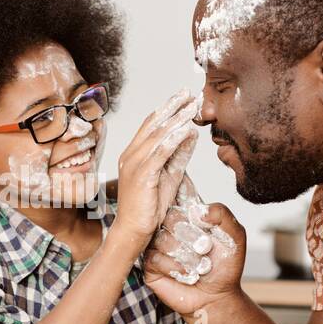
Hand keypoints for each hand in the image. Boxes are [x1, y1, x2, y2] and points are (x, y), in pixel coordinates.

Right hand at [111, 93, 199, 250]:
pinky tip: (187, 129)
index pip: (150, 124)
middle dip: (172, 106)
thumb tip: (191, 134)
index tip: (183, 96)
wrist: (133, 231)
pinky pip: (159, 153)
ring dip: (177, 118)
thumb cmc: (149, 207)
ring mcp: (133, 164)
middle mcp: (130, 154)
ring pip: (157, 135)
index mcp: (133, 153)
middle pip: (153, 123)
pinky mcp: (141, 175)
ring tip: (192, 106)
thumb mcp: (168, 175)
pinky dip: (174, 139)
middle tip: (189, 92)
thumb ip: (178, 155)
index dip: (167, 108)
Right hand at [144, 202, 246, 314]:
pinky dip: (175, 268)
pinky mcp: (150, 264)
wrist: (217, 295)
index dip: (192, 212)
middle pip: (170, 217)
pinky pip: (155, 258)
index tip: (205, 226)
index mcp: (188, 215)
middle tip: (205, 249)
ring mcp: (157, 244)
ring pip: (162, 239)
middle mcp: (170, 226)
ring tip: (198, 266)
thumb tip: (200, 210)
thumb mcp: (234, 236)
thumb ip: (223, 215)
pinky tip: (186, 274)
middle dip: (193, 237)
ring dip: (186, 256)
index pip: (181, 199)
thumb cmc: (224, 266)